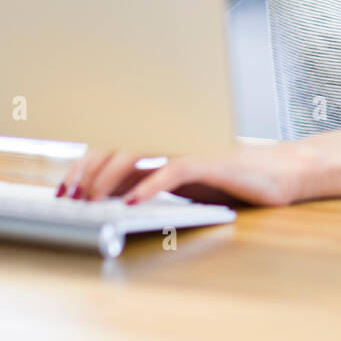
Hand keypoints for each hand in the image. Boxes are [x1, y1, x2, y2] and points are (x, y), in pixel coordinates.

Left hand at [55, 138, 305, 207]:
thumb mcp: (175, 184)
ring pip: (137, 152)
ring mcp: (188, 146)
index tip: (63, 191)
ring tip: (92, 200)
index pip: (110, 146)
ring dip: (108, 177)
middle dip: (87, 171)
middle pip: (115, 145)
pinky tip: (133, 203)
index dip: (83, 166)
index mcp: (160, 141)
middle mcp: (170, 138)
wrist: (276, 174)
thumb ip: (143, 182)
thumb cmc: (226, 180)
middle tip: (70, 198)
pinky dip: (150, 184)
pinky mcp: (210, 160)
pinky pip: (173, 169)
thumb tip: (102, 194)